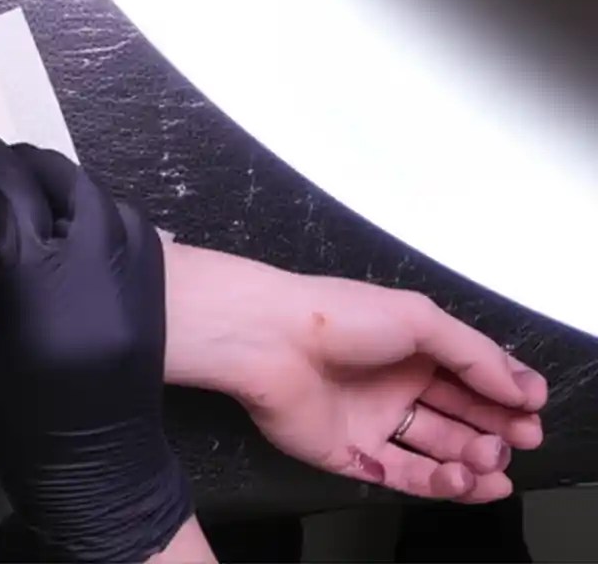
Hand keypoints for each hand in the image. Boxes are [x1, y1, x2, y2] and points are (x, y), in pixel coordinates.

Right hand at [0, 132, 192, 562]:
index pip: (10, 183)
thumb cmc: (16, 411)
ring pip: (95, 190)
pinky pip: (125, 216)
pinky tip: (68, 226)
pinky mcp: (155, 278)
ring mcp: (135, 264)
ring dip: (59, 181)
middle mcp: (96, 254)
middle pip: (59, 175)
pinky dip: (94, 205)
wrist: (98, 465)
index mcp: (40, 271)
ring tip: (26, 196)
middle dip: (22, 165)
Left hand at [166, 245, 547, 501]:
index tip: (533, 410)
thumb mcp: (421, 320)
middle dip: (495, 431)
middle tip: (519, 440)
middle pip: (459, 417)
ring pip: (436, 451)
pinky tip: (465, 481)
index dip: (505, 395)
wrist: (269, 341)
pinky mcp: (349, 453)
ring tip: (493, 464)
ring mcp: (372, 420)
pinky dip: (438, 484)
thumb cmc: (337, 317)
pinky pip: (402, 475)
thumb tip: (521, 387)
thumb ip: (475, 355)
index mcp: (412, 346)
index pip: (471, 376)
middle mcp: (394, 384)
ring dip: (472, 461)